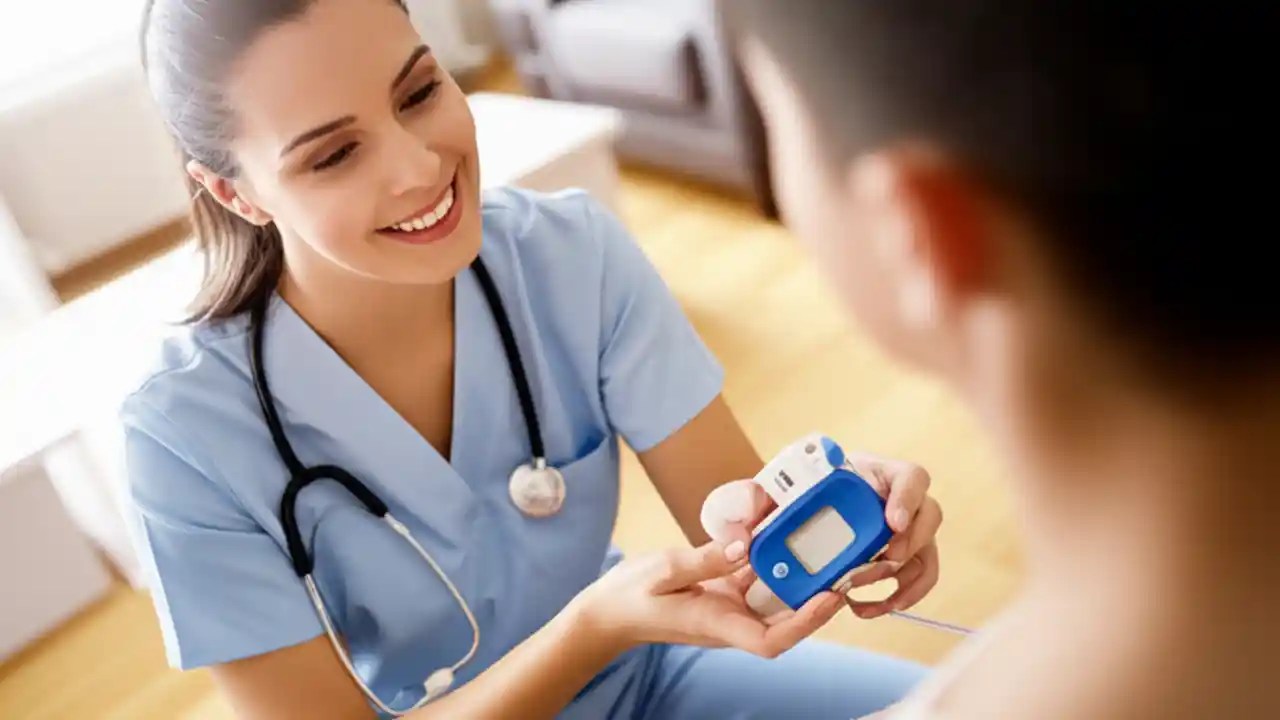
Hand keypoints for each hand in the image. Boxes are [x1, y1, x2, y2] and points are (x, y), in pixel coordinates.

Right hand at [571, 541, 845, 657]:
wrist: (610, 611)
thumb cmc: (632, 597)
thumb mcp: (665, 571)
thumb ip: (705, 558)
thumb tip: (744, 544)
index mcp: (718, 624)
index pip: (772, 641)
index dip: (806, 623)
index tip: (829, 597)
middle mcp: (731, 620)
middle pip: (786, 620)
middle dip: (818, 597)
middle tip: (846, 564)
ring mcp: (729, 606)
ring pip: (776, 597)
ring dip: (801, 576)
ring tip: (828, 546)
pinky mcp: (723, 592)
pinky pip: (757, 579)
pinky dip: (773, 560)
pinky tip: (783, 532)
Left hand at [700, 451, 942, 618]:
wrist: (770, 528)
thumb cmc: (766, 504)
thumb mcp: (750, 497)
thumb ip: (744, 501)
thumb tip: (755, 514)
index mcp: (867, 473)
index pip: (909, 476)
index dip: (907, 497)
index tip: (889, 521)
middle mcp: (891, 500)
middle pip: (929, 514)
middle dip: (912, 540)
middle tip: (883, 560)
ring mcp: (896, 531)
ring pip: (926, 551)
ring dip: (906, 577)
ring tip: (866, 593)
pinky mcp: (893, 559)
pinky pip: (914, 579)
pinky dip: (900, 597)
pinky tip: (867, 609)